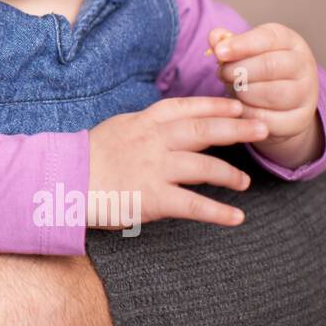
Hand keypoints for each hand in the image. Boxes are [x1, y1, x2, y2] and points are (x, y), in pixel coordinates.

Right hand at [87, 96, 261, 227]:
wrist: (62, 180)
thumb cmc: (87, 157)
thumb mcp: (117, 128)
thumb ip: (145, 126)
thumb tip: (170, 124)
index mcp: (143, 122)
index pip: (186, 108)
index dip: (215, 107)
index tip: (238, 107)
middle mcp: (153, 141)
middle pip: (204, 131)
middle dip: (237, 129)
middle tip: (262, 129)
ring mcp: (154, 169)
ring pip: (205, 168)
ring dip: (230, 175)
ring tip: (244, 181)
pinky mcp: (153, 198)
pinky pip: (194, 205)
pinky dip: (218, 213)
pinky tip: (236, 218)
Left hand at [209, 23, 322, 168]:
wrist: (286, 101)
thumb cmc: (259, 69)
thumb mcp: (246, 51)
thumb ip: (228, 43)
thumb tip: (214, 37)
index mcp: (289, 41)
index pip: (267, 38)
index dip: (241, 45)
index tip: (219, 52)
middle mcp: (303, 65)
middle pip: (270, 66)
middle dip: (238, 70)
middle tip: (222, 74)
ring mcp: (305, 94)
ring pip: (271, 94)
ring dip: (243, 92)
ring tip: (232, 89)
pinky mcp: (299, 119)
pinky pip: (268, 118)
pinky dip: (248, 114)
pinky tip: (239, 108)